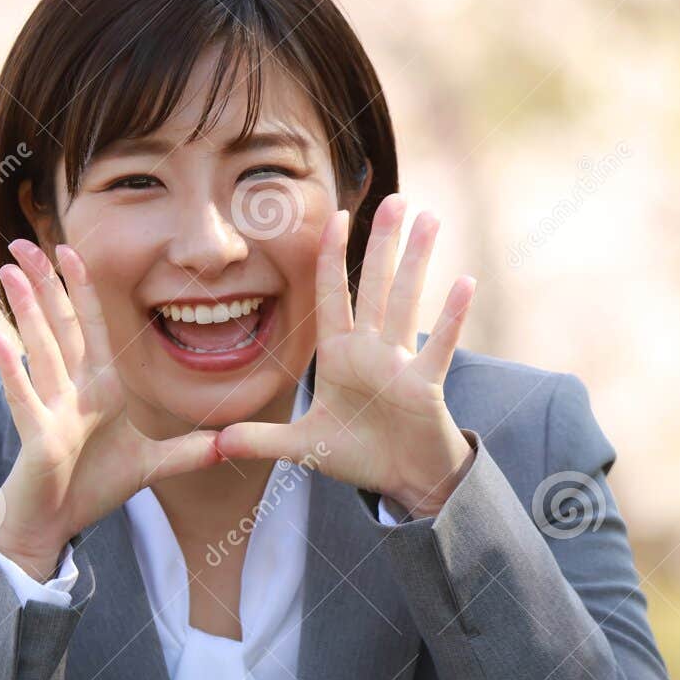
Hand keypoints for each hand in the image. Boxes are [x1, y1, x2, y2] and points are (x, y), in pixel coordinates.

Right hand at [0, 239, 223, 579]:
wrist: (53, 525)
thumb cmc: (92, 489)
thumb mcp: (150, 466)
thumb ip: (188, 452)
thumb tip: (231, 445)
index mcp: (99, 388)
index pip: (91, 327)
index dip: (83, 289)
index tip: (73, 249)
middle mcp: (71, 389)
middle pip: (59, 325)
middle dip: (45, 283)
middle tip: (25, 240)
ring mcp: (51, 409)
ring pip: (39, 349)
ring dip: (25, 309)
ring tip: (11, 271)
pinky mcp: (37, 436)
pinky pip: (23, 397)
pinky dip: (10, 370)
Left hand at [215, 196, 476, 517]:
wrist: (404, 481)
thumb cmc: (360, 455)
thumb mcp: (303, 447)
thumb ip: (260, 440)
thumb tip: (215, 444)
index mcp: (339, 356)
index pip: (332, 296)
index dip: (331, 258)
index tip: (336, 217)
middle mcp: (370, 350)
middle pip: (375, 286)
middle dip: (382, 243)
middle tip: (395, 198)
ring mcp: (399, 364)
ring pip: (407, 302)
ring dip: (416, 261)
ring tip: (429, 219)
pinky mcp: (424, 385)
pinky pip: (439, 346)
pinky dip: (452, 317)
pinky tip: (464, 282)